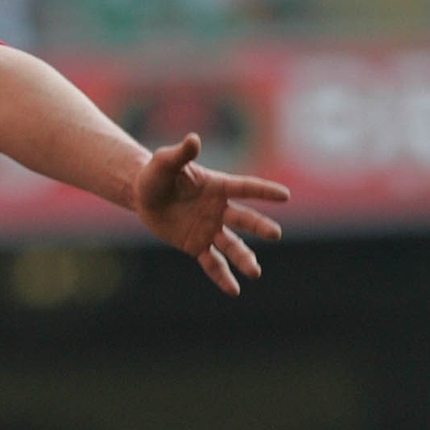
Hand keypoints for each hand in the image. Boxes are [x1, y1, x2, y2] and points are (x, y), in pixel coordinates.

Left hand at [135, 133, 288, 294]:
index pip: (244, 188)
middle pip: (243, 219)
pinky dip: (222, 276)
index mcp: (216, 187)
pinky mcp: (197, 245)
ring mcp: (209, 229)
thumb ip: (180, 153)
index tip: (285, 195)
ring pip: (232, 245)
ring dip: (244, 258)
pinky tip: (234, 291)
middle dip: (259, 226)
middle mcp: (218, 209)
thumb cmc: (156, 174)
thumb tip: (193, 139)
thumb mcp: (164, 162)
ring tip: (255, 272)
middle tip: (275, 234)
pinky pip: (212, 263)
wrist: (143, 195)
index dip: (264, 191)